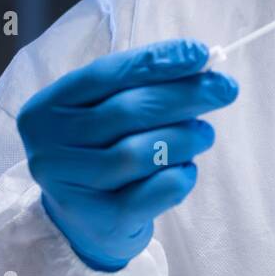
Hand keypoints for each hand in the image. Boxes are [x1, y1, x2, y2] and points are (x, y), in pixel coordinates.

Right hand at [17, 39, 237, 270]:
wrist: (85, 222)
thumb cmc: (103, 150)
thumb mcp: (108, 111)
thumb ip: (145, 85)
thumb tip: (201, 64)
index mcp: (49, 107)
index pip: (107, 74)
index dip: (157, 61)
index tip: (200, 53)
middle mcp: (50, 146)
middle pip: (127, 111)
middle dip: (185, 95)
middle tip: (225, 89)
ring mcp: (71, 187)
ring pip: (140, 153)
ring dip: (185, 138)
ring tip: (203, 134)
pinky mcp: (101, 220)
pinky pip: (155, 191)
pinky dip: (181, 176)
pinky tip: (185, 169)